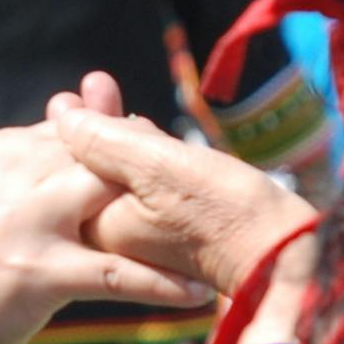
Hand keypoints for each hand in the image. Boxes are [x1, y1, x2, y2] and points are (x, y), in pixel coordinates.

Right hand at [0, 89, 220, 343]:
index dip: (123, 144)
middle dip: (149, 169)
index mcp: (4, 150)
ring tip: (207, 231)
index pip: (79, 132)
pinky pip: (115, 273)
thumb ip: (43, 149)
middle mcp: (15, 177)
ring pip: (112, 200)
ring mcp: (29, 224)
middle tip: (195, 187)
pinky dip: (160, 284)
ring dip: (165, 218)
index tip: (158, 152)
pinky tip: (195, 292)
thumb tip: (86, 94)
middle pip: (101, 156)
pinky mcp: (40, 274)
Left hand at [41, 74, 322, 298]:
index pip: (64, 158)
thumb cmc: (225, 209)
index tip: (99, 89)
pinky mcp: (167, 228)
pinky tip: (160, 140)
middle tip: (111, 91)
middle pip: (87, 164)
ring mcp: (139, 233)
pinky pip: (140, 182)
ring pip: (115, 169)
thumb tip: (61, 112)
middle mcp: (110, 234)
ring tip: (137, 112)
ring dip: (125, 133)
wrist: (282, 254)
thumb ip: (103, 138)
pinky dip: (148, 154)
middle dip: (102, 123)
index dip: (81, 117)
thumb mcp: (159, 165)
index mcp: (95, 225)